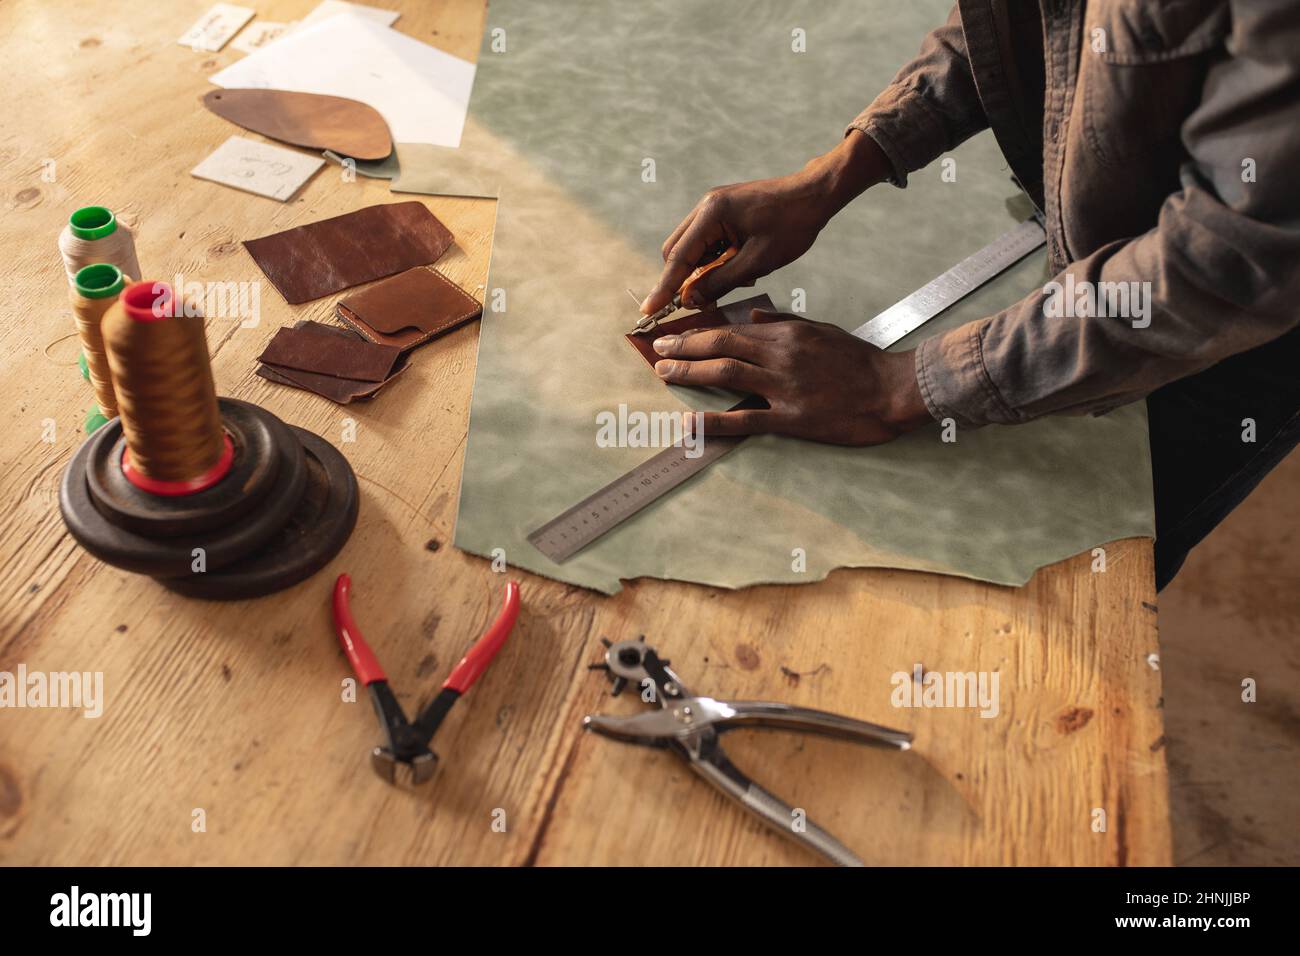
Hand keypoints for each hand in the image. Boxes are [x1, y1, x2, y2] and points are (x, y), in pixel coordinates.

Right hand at [640, 130, 891, 315]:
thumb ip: (720, 282)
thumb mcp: (757, 261)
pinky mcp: (724, 213)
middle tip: (704, 301)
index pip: (678, 258)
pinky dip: (718, 260)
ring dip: (706, 270)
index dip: (664, 288)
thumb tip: (689, 299)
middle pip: (677, 252)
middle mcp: (706, 207)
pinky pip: (708, 243)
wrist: (816, 195)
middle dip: (685, 279)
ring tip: (741, 276)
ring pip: (693, 249)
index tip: (648, 310)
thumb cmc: (792, 225)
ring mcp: (714, 208)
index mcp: (712, 213)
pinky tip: (743, 266)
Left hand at [652, 311, 932, 444]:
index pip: (731, 329)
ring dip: (690, 374)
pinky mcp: (792, 417)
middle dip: (684, 349)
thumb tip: (754, 313)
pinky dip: (715, 421)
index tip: (674, 336)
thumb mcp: (822, 329)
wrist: (893, 389)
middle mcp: (780, 356)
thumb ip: (785, 321)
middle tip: (657, 351)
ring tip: (664, 374)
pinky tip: (691, 423)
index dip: (697, 333)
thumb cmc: (860, 361)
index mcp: (786, 333)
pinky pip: (746, 419)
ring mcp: (784, 387)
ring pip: (726, 375)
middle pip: (721, 347)